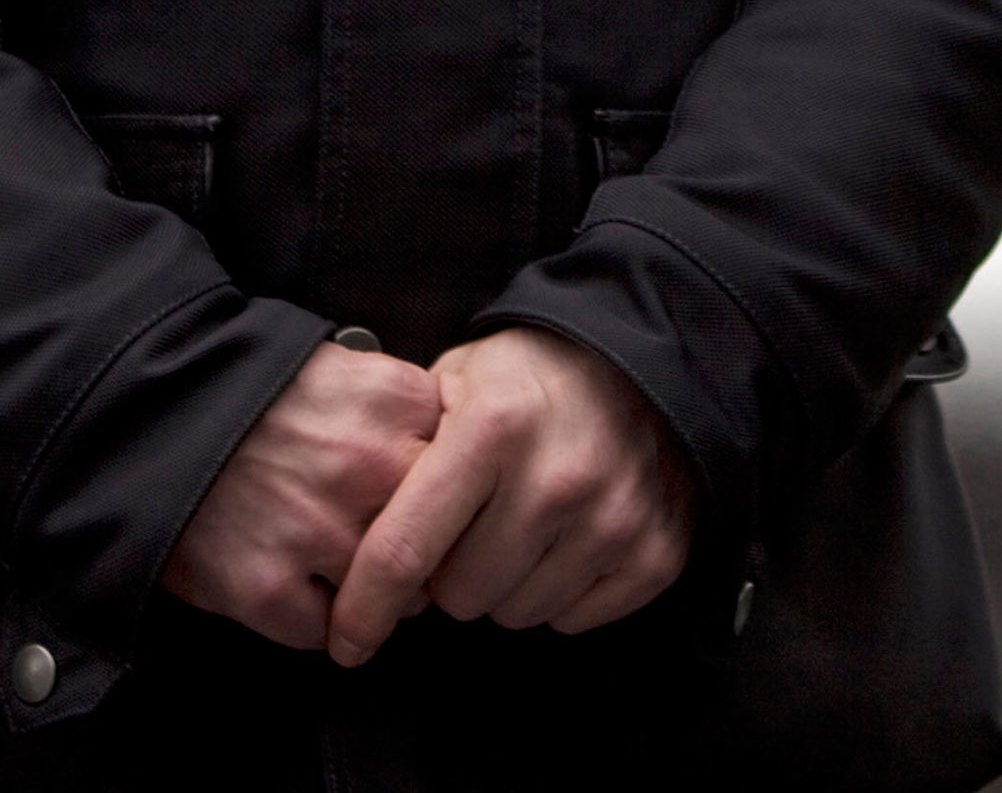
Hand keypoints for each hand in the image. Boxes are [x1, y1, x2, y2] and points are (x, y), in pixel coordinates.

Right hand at [161, 341, 441, 649]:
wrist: (155, 415)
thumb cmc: (260, 396)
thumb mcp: (352, 371)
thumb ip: (411, 413)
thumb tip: (464, 464)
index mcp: (398, 403)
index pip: (471, 469)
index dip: (453, 493)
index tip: (437, 503)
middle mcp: (370, 468)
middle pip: (443, 539)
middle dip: (428, 552)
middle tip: (400, 552)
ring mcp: (318, 530)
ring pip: (394, 596)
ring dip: (377, 595)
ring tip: (344, 572)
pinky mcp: (265, 588)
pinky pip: (326, 634)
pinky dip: (318, 623)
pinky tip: (298, 591)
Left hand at [325, 325, 696, 667]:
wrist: (648, 358)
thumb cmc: (534, 376)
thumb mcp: (457, 380)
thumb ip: (404, 449)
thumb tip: (348, 531)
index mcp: (493, 429)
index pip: (404, 551)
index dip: (364, 608)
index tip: (346, 642)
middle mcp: (557, 479)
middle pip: (459, 597)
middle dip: (452, 574)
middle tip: (475, 527)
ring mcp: (613, 520)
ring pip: (516, 614)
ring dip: (508, 585)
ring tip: (526, 528)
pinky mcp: (655, 552)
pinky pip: (574, 620)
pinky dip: (563, 593)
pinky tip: (569, 541)